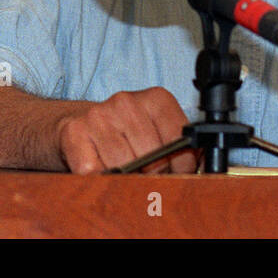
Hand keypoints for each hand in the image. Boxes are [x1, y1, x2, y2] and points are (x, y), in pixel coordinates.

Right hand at [56, 87, 196, 173]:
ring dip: (126, 179)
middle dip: (154, 175)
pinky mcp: (74, 133)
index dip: (182, 165)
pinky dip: (100, 178)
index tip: (176, 173)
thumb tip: (203, 166)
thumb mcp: (156, 131)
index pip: (180, 139)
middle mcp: (126, 101)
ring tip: (125, 173)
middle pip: (152, 156)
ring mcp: (99, 116)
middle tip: (147, 177)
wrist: (74, 124)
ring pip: (124, 166)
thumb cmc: (122, 133)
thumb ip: (181, 145)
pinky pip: (95, 171)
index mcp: (155, 98)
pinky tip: (102, 169)